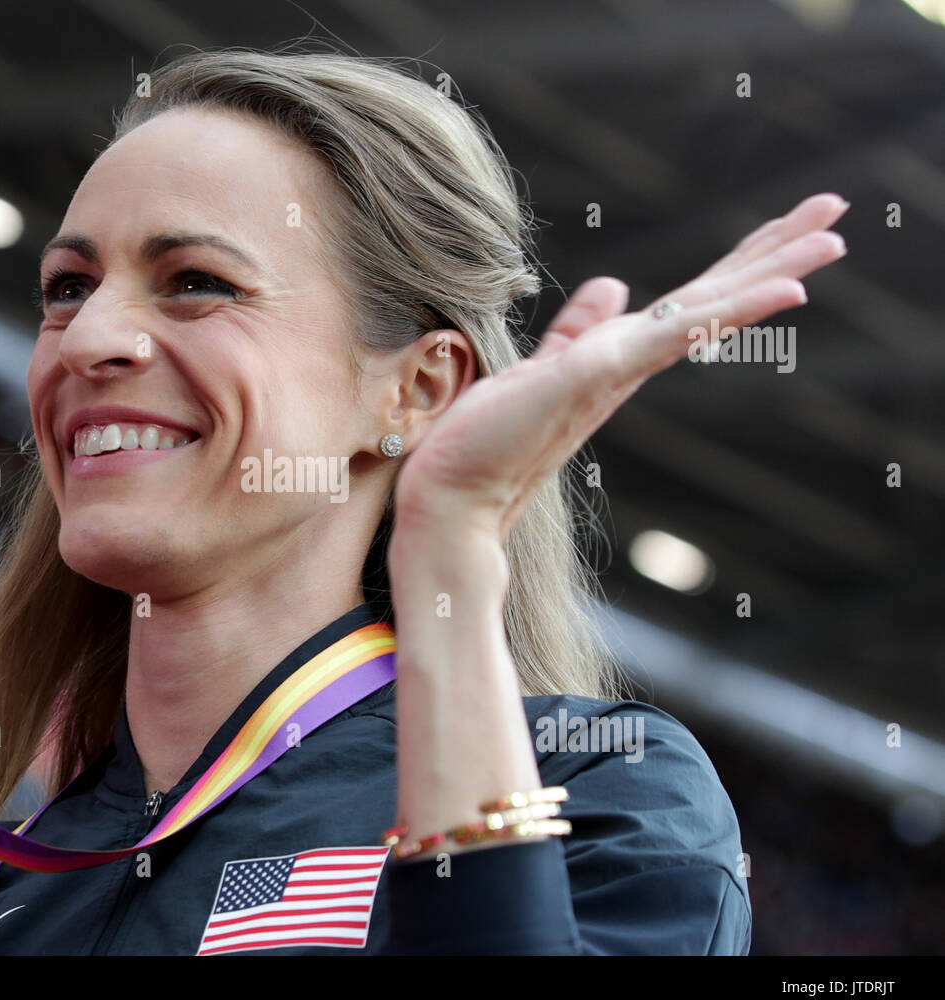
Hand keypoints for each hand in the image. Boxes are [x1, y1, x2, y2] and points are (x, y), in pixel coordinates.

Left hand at [390, 192, 848, 543]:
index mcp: (617, 355)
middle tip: (837, 211)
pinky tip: (780, 289)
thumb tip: (614, 286)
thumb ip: (579, 329)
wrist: (453, 497)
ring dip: (772, 271)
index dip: (739, 261)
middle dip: (775, 253)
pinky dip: (726, 310)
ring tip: (832, 237)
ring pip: (708, 310)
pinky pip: (672, 334)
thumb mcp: (541, 367)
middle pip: (713, 298)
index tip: (789, 225)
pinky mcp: (596, 376)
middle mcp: (629, 365)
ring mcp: (618, 372)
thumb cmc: (487, 440)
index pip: (689, 299)